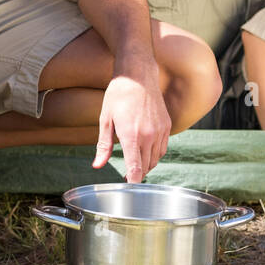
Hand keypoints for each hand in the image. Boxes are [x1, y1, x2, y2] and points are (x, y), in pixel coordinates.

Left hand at [91, 68, 170, 182]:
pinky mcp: (167, 126)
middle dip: (137, 174)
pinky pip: (163, 148)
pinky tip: (146, 152)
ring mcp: (160, 131)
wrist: (138, 75)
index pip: (135, 168)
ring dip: (146, 165)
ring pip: (156, 159)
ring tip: (136, 164)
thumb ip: (103, 145)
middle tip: (127, 176)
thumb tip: (97, 165)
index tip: (128, 189)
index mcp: (131, 135)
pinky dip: (155, 154)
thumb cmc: (118, 95)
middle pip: (146, 167)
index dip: (132, 182)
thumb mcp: (105, 119)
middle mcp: (148, 135)